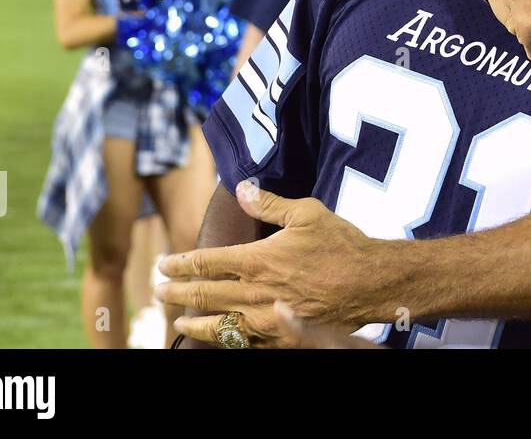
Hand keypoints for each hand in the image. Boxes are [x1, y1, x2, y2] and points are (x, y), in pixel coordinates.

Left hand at [156, 181, 379, 347]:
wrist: (371, 283)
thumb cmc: (341, 245)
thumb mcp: (307, 213)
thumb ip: (270, 203)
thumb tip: (241, 188)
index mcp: (258, 260)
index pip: (206, 263)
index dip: (180, 264)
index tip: (163, 264)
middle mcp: (255, 293)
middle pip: (204, 296)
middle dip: (177, 294)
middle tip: (159, 292)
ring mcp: (267, 320)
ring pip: (219, 326)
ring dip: (195, 323)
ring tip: (179, 322)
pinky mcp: (284, 337)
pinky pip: (246, 343)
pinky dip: (227, 340)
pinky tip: (221, 337)